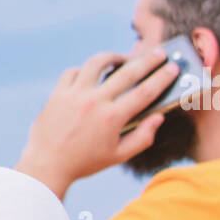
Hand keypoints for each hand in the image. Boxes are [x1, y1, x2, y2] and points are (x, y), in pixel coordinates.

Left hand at [16, 48, 179, 198]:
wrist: (46, 166)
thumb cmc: (84, 163)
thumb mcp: (118, 156)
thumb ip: (142, 137)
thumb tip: (158, 117)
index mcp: (113, 118)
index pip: (145, 92)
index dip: (162, 78)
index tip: (173, 67)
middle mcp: (95, 102)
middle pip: (127, 72)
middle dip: (148, 60)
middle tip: (159, 53)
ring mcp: (74, 95)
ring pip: (97, 63)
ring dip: (113, 57)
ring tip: (122, 58)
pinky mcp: (57, 94)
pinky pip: (73, 72)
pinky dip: (84, 70)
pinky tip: (91, 73)